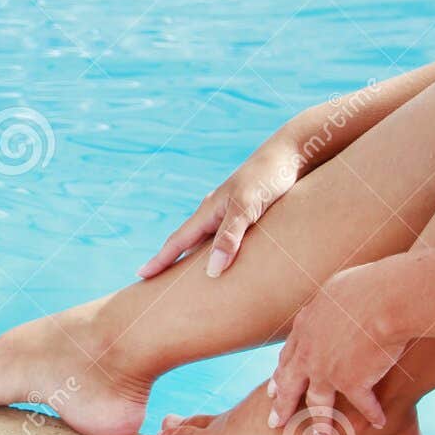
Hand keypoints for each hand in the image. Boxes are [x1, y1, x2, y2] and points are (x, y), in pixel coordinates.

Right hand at [139, 138, 303, 278]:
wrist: (292, 153)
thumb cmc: (269, 178)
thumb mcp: (248, 206)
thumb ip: (230, 237)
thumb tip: (212, 271)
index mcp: (209, 211)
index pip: (177, 241)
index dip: (160, 260)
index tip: (142, 275)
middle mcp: (215, 212)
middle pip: (186, 242)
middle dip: (171, 261)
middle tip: (155, 282)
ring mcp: (230, 212)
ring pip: (205, 240)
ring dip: (193, 257)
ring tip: (185, 278)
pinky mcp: (247, 213)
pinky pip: (225, 237)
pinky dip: (217, 251)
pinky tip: (224, 259)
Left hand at [268, 264, 406, 434]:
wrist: (385, 298)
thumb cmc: (368, 285)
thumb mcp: (337, 289)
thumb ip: (329, 305)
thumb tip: (334, 302)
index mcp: (305, 329)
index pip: (288, 357)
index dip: (281, 375)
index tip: (273, 389)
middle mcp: (309, 353)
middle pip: (290, 384)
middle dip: (281, 405)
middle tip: (274, 423)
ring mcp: (328, 370)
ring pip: (319, 404)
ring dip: (321, 425)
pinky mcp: (352, 383)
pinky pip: (361, 405)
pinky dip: (372, 414)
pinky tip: (378, 423)